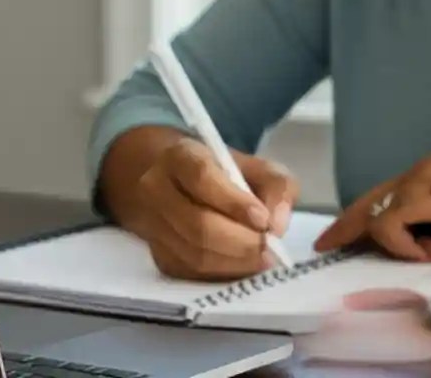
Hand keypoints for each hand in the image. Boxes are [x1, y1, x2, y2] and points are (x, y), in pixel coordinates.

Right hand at [104, 127, 298, 280]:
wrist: (176, 183)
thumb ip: (276, 186)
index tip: (264, 220)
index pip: (203, 179)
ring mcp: (153, 225)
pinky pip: (192, 273)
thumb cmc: (222, 172)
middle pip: (198, 225)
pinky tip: (243, 266)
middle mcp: (157, 189)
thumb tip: (277, 226)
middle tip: (270, 250)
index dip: (235, 203)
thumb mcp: (255, 166)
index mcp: (181, 156)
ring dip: (235, 262)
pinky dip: (223, 273)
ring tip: (262, 259)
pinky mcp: (158, 256)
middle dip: (241, 243)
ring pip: (194, 254)